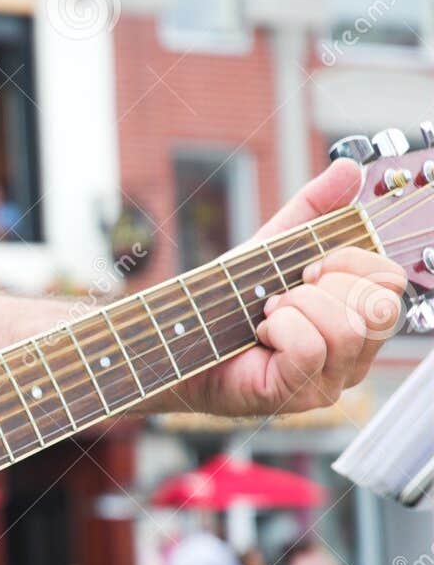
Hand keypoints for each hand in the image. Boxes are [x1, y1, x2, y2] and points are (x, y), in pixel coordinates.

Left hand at [178, 159, 407, 416]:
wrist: (174, 341)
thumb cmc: (224, 305)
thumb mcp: (272, 249)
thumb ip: (312, 210)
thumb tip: (349, 168)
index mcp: (357, 319)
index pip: (390, 282)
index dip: (351, 263)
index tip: (308, 267)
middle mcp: (354, 356)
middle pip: (379, 307)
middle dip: (323, 288)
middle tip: (282, 295)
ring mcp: (329, 382)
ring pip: (347, 330)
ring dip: (297, 308)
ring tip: (268, 315)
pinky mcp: (298, 396)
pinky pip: (311, 351)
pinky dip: (282, 331)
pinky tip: (261, 334)